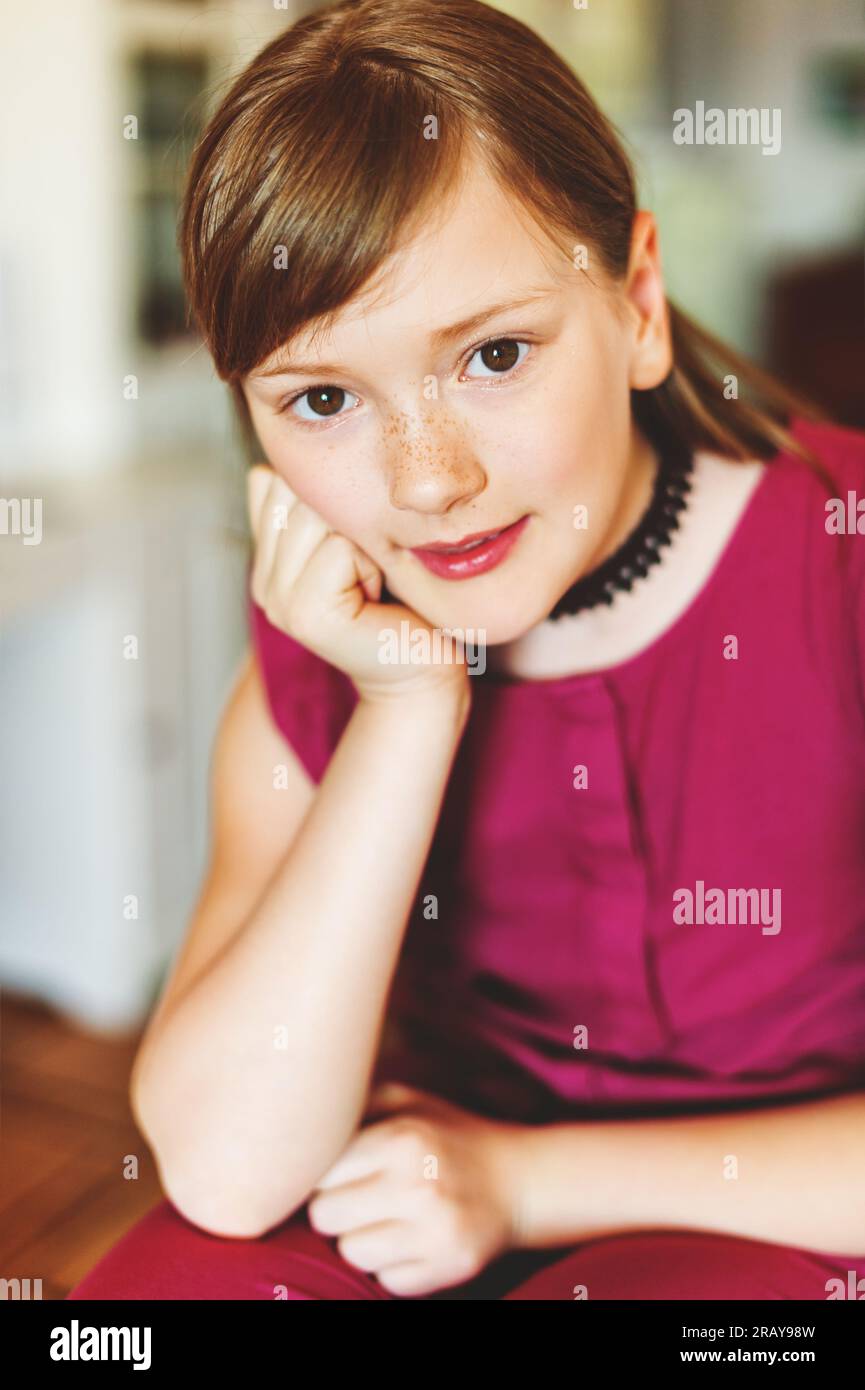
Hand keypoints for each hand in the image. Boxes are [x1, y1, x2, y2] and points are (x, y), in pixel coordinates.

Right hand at [246, 464, 471, 706]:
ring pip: (317, 517)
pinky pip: (338, 549)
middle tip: (366, 571)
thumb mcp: (350, 546)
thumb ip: (308, 513)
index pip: (275, 482)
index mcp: (266, 563)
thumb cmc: (399, 603)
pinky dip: (369, 565)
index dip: (330, 502)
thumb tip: (265, 469)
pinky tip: (374, 598)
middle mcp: (263, 584)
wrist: (420, 669)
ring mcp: (277, 603)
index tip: (353, 551)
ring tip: (370, 583)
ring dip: (361, 542)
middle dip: (346, 519)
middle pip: (295, 495)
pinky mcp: (305, 615)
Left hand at [305, 1081, 524, 1296]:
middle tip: (360, 1198)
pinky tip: (411, 1241)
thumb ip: (352, 1104)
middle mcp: (417, 1186)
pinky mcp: (448, 1268)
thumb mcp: (405, 1102)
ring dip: (360, 1240)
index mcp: (401, 1139)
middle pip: (324, 1218)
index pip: (318, 1173)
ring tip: (386, 1219)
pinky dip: (392, 1267)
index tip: (342, 1172)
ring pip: (351, 1254)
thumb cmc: (445, 1137)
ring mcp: (434, 1233)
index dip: (324, 1175)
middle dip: (336, 1210)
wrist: (516, 1180)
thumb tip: (294, 1118)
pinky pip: (386, 1282)